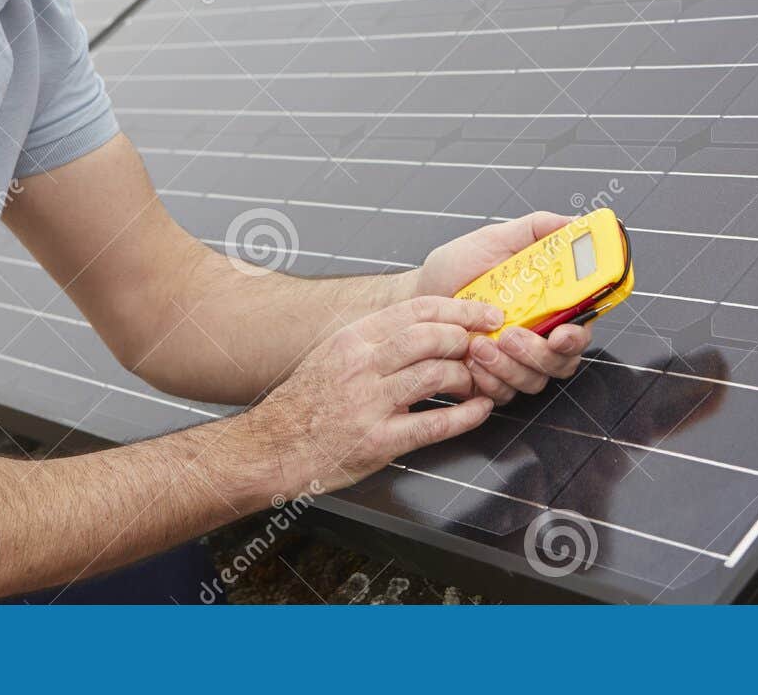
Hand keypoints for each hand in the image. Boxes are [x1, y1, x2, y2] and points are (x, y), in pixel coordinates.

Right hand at [255, 296, 502, 495]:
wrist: (272, 448)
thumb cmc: (305, 404)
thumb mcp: (333, 355)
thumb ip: (373, 340)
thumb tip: (423, 326)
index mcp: (353, 340)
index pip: (416, 309)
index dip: (458, 308)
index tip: (484, 312)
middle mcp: (361, 366)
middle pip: (429, 336)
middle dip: (466, 339)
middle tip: (484, 346)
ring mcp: (369, 403)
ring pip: (434, 374)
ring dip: (466, 376)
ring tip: (476, 381)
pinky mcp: (378, 440)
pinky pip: (433, 424)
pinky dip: (466, 416)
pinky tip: (479, 410)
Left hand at [413, 210, 593, 404]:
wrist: (419, 294)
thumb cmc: (457, 268)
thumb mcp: (494, 240)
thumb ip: (535, 230)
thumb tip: (573, 222)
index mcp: (549, 304)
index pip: (581, 325)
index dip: (578, 334)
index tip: (562, 332)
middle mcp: (539, 336)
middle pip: (563, 361)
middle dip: (539, 354)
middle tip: (511, 336)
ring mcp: (517, 362)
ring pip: (534, 381)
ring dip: (509, 366)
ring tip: (478, 344)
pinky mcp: (493, 381)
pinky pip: (503, 394)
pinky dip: (488, 381)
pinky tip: (470, 362)